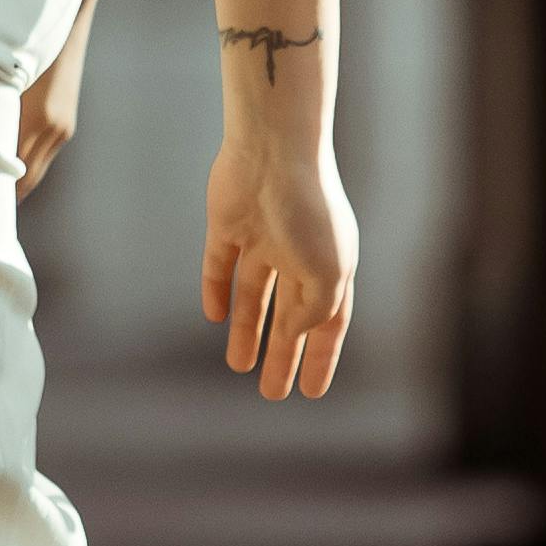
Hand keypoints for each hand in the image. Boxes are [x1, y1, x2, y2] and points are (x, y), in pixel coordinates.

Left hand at [17, 1, 96, 200]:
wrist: (70, 16)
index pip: (15, 173)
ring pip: (36, 169)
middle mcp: (55, 128)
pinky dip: (25, 164)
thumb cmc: (22, 39)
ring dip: (15, 181)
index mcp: (37, 118)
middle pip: (27, 179)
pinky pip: (42, 153)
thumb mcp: (1, 75)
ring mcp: (63, 126)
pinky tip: (6, 168)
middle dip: (3, 195)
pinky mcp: (66, 121)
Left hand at [201, 128, 356, 393]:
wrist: (273, 150)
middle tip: (273, 395)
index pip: (329, 323)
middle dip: (283, 355)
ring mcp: (262, 239)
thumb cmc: (310, 211)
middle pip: (289, 316)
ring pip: (254, 296)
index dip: (321, 358)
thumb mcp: (327, 275)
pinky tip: (214, 315)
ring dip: (247, 331)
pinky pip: (220, 265)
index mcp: (332, 266)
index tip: (311, 393)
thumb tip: (290, 337)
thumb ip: (312, 313)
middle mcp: (297, 255)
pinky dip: (216, 290)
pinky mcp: (226, 225)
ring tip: (239, 366)